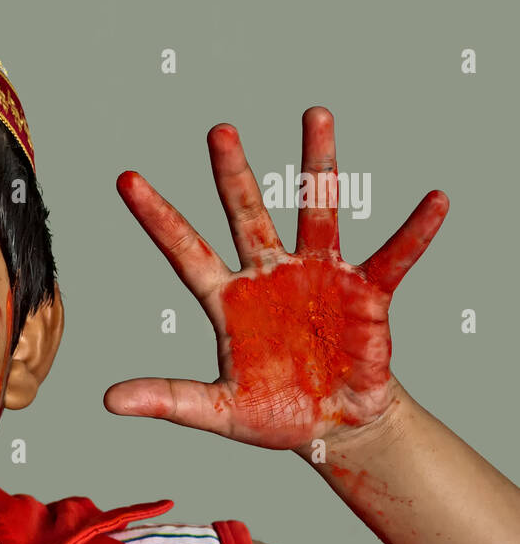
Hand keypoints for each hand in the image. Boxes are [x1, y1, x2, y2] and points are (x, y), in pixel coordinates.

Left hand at [105, 106, 447, 451]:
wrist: (333, 427)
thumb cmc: (273, 414)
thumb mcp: (216, 410)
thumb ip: (167, 398)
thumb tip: (110, 401)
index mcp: (227, 300)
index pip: (184, 250)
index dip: (157, 217)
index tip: (127, 179)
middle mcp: (268, 276)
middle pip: (246, 213)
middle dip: (233, 173)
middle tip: (218, 131)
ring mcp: (316, 276)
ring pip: (315, 210)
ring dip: (317, 166)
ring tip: (315, 116)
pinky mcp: (364, 292)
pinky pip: (391, 256)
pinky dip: (413, 233)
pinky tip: (434, 203)